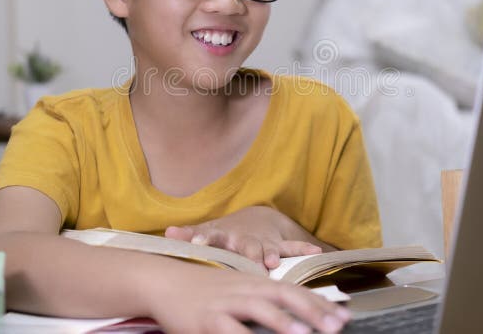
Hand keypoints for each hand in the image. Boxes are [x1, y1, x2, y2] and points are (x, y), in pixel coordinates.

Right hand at [148, 261, 350, 333]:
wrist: (164, 281)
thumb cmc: (205, 291)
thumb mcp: (237, 290)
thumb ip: (262, 301)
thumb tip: (294, 319)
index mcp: (254, 282)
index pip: (293, 290)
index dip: (319, 303)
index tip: (344, 316)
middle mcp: (244, 288)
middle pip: (284, 294)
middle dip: (312, 310)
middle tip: (336, 326)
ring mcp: (225, 302)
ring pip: (258, 308)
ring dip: (283, 322)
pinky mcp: (206, 317)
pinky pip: (228, 329)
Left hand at [165, 206, 325, 268]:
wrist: (256, 219)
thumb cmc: (226, 233)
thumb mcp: (208, 231)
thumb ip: (189, 233)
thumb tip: (165, 234)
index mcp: (224, 236)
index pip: (211, 236)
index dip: (202, 239)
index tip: (195, 242)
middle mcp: (245, 238)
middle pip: (243, 246)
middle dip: (244, 254)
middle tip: (244, 262)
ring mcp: (264, 241)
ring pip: (268, 248)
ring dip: (270, 254)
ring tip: (272, 262)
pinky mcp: (280, 245)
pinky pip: (293, 247)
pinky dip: (304, 248)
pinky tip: (317, 251)